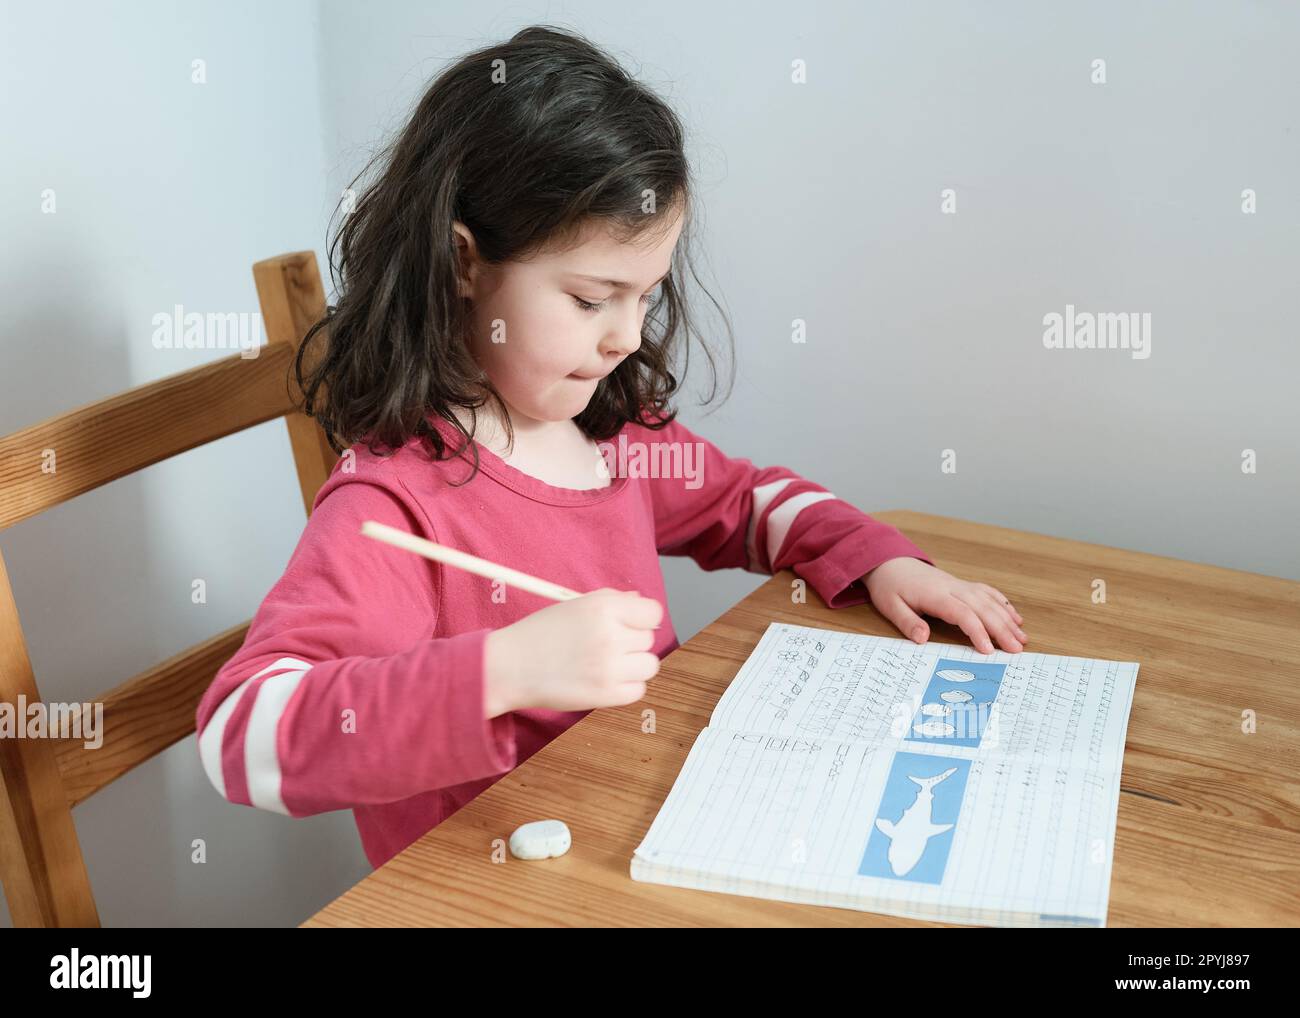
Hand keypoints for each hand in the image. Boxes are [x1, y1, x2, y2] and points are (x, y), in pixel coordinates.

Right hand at [483, 588, 662, 714]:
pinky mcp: (607, 695)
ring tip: (606, 665)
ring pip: (649, 665)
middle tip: (604, 646)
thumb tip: (640, 602)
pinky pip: (638, 690)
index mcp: (604, 607)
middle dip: (631, 642)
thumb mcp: (575, 605)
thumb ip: (611, 600)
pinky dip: (625, 688)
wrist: (510, 667)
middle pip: (649, 639)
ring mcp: (610, 667)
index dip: (642, 619)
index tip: (630, 625)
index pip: (653, 612)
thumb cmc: (539, 634)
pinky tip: (603, 680)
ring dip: (633, 666)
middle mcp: (610, 635)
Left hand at [863, 557, 1027, 653]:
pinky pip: (987, 592)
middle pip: (982, 608)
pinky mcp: (961, 584)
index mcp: (935, 595)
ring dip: (1007, 619)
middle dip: (1002, 629)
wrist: (890, 562)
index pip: (962, 613)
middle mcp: (952, 587)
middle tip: (1017, 650)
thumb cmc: (890, 587)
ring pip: (989, 601)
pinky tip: (1014, 617)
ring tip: (1022, 638)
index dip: (977, 631)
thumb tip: (923, 639)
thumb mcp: (890, 606)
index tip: (989, 650)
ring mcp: (959, 584)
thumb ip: (907, 622)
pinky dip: (1002, 604)